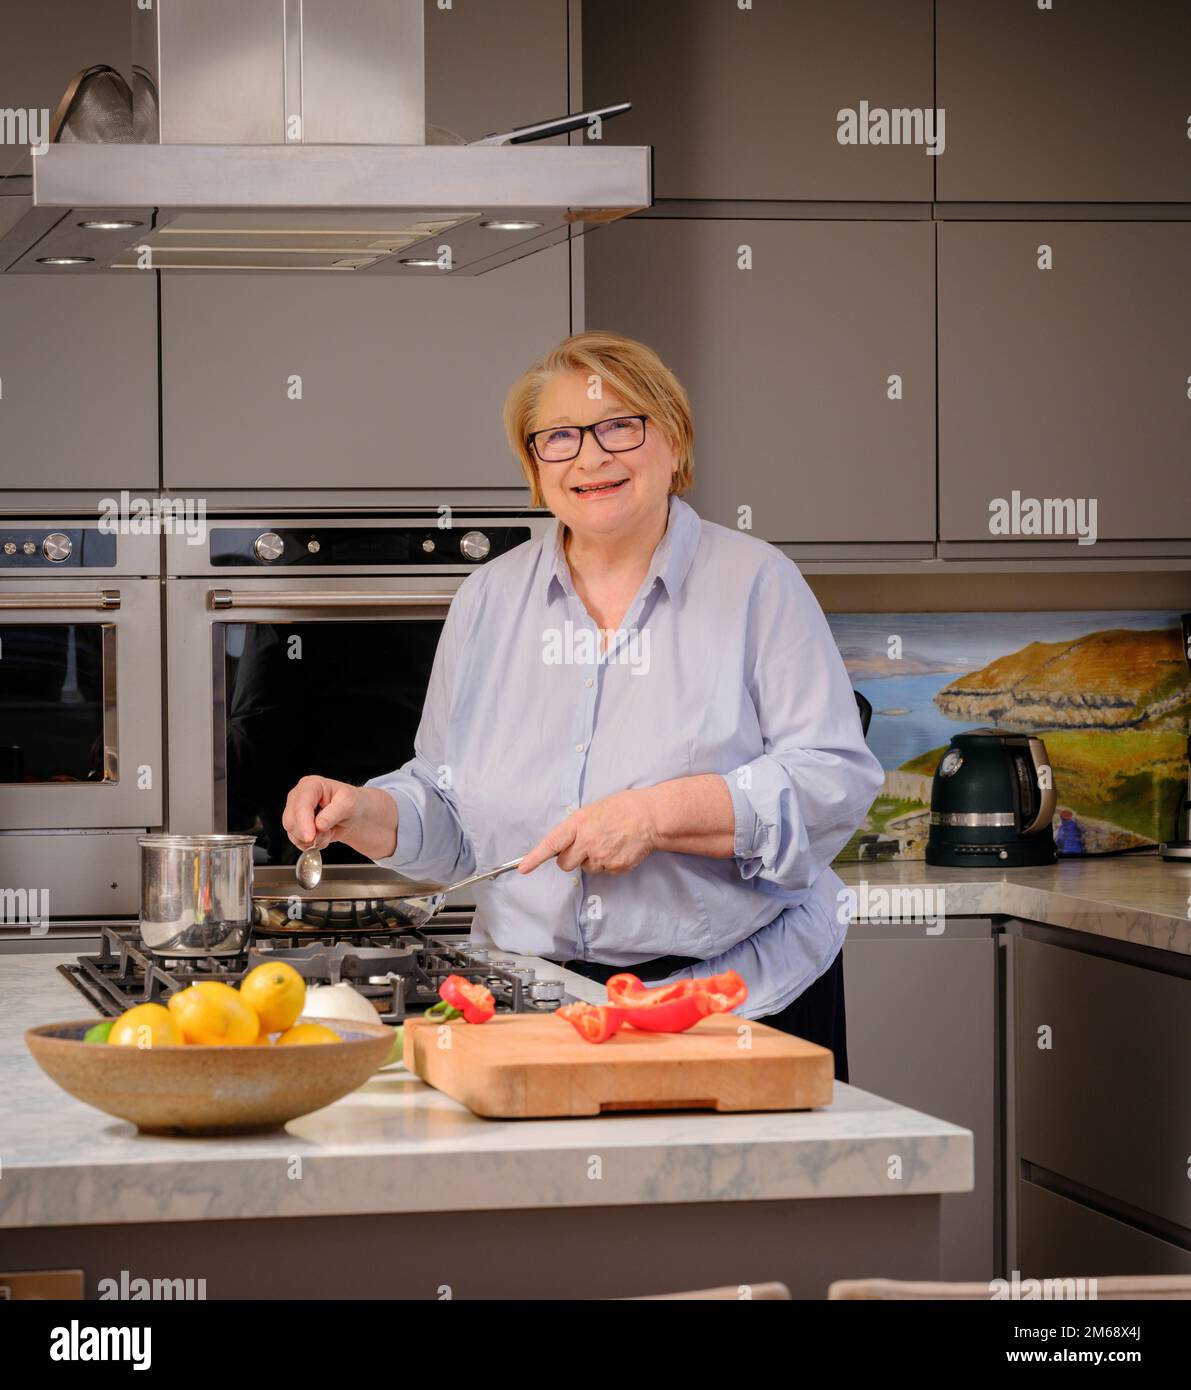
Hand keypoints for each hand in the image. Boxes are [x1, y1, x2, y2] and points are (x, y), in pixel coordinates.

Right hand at [281, 775, 396, 860]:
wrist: (351, 814)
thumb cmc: (350, 803)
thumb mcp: (348, 804)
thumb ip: (333, 814)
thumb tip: (318, 825)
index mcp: (310, 785)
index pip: (301, 804)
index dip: (304, 822)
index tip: (311, 837)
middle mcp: (298, 797)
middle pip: (291, 821)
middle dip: (309, 834)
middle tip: (328, 833)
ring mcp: (294, 812)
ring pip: (292, 833)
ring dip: (312, 840)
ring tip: (328, 832)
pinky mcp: (295, 825)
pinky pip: (296, 841)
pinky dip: (310, 844)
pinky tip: (322, 837)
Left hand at [519, 789, 658, 875]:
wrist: (650, 817)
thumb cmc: (622, 808)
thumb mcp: (592, 811)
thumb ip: (576, 827)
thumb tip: (564, 843)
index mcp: (579, 824)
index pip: (552, 843)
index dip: (535, 858)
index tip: (523, 868)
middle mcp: (588, 842)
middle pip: (565, 864)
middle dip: (570, 858)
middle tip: (583, 846)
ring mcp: (602, 857)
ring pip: (585, 868)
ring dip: (592, 859)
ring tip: (608, 842)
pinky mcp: (616, 868)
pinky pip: (604, 871)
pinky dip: (609, 863)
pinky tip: (618, 849)